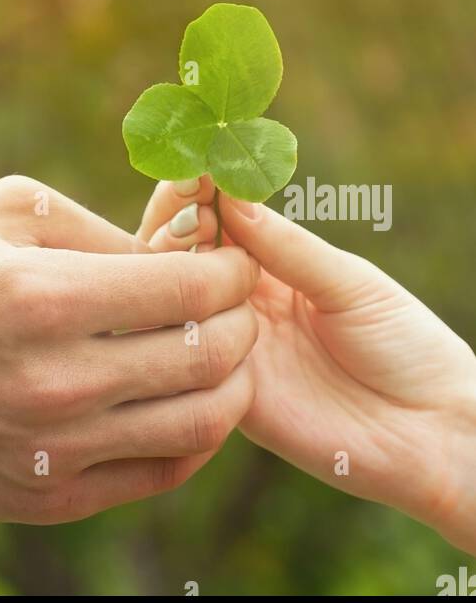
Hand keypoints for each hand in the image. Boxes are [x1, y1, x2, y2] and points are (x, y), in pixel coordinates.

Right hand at [0, 176, 258, 521]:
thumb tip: (178, 254)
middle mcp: (53, 384)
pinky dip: (193, 436)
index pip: (191, 291)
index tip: (232, 259)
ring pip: (198, 425)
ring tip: (219, 349)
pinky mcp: (43, 497)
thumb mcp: (3, 213)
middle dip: (242, 320)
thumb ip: (100, 231)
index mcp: (43, 299)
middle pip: (208, 359)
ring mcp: (50, 451)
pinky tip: (185, 399)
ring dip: (229, 381)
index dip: (232, 270)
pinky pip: (157, 474)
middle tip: (235, 300)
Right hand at [143, 184, 475, 551]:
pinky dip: (181, 329)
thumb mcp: (348, 282)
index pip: (213, 217)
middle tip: (197, 212)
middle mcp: (241, 302)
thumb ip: (287, 245)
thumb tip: (228, 191)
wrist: (432, 430)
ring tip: (202, 250)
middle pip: (176, 255)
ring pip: (170, 303)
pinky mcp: (226, 397)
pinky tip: (199, 312)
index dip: (198, 192)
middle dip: (177, 225)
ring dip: (174, 271)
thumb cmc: (404, 345)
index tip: (198, 173)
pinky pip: (184, 360)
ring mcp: (229, 347)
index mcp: (271, 263)